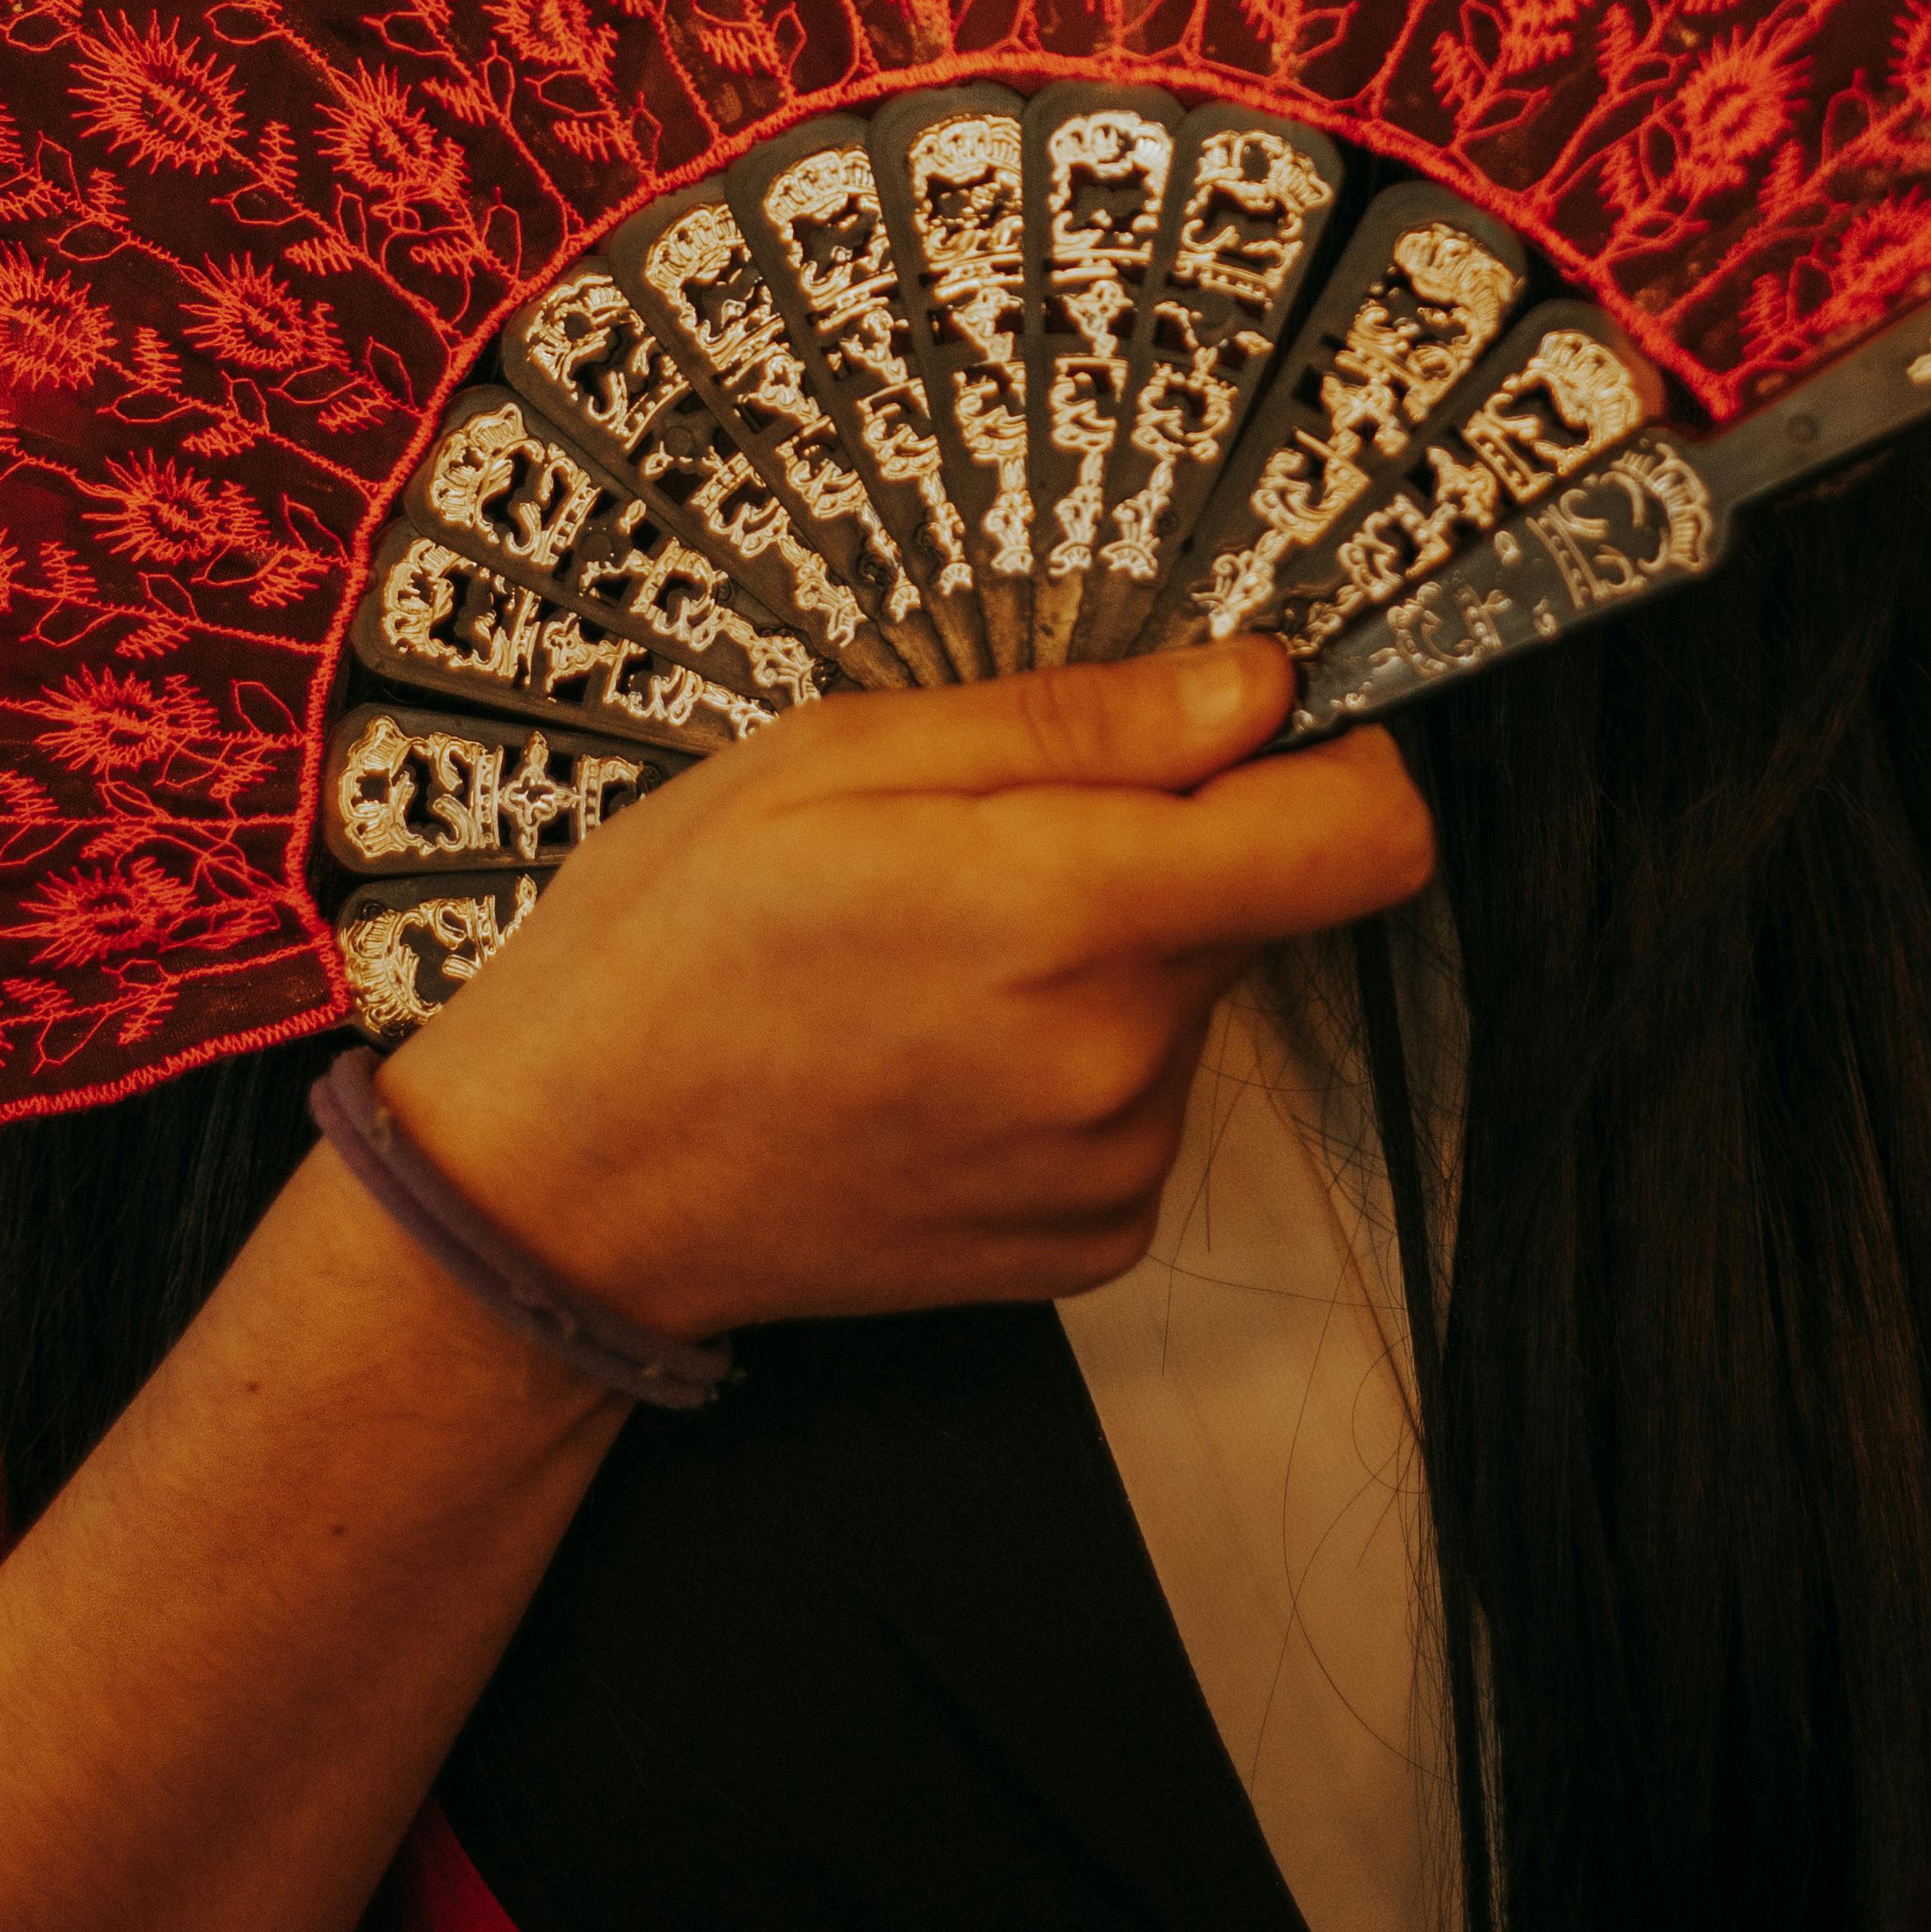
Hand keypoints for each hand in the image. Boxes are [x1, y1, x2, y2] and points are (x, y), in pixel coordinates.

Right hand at [380, 640, 1430, 1339]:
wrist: (567, 1182)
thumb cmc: (675, 943)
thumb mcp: (845, 757)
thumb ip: (1082, 723)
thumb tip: (1257, 689)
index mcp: (1074, 915)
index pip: (1363, 840)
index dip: (1340, 762)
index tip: (1265, 731)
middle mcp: (1122, 1061)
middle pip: (1261, 905)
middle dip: (1167, 847)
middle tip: (988, 841)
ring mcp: (1108, 1166)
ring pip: (1192, 1000)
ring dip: (1109, 958)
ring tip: (931, 956)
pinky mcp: (1083, 1242)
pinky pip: (1139, 1102)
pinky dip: (1071, 1058)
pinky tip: (935, 1047)